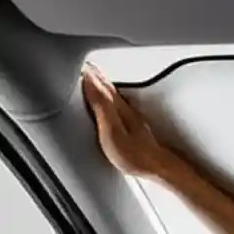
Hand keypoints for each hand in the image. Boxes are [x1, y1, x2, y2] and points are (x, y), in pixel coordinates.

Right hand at [81, 62, 175, 178]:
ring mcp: (130, 117)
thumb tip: (90, 82)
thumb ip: (101, 105)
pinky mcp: (131, 126)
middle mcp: (125, 108)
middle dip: (92, 76)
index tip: (75, 65)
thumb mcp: (112, 131)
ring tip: (89, 78)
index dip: (86, 74)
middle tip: (80, 66)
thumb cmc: (136, 155)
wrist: (158, 168)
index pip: (99, 84)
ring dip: (100, 85)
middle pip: (106, 87)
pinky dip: (107, 99)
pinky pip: (115, 106)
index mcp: (118, 107)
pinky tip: (105, 102)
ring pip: (111, 95)